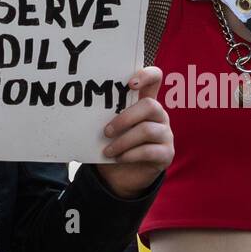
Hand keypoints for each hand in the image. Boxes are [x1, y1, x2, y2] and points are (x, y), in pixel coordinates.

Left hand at [95, 67, 172, 198]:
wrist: (120, 176)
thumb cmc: (113, 144)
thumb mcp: (110, 127)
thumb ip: (106, 115)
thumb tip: (84, 108)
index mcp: (146, 102)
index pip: (155, 78)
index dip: (146, 75)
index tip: (129, 83)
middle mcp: (159, 115)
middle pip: (150, 105)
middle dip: (124, 118)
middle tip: (106, 131)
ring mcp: (166, 134)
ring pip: (147, 130)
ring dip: (123, 141)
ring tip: (108, 151)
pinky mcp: (166, 154)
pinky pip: (149, 151)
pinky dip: (130, 155)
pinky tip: (119, 158)